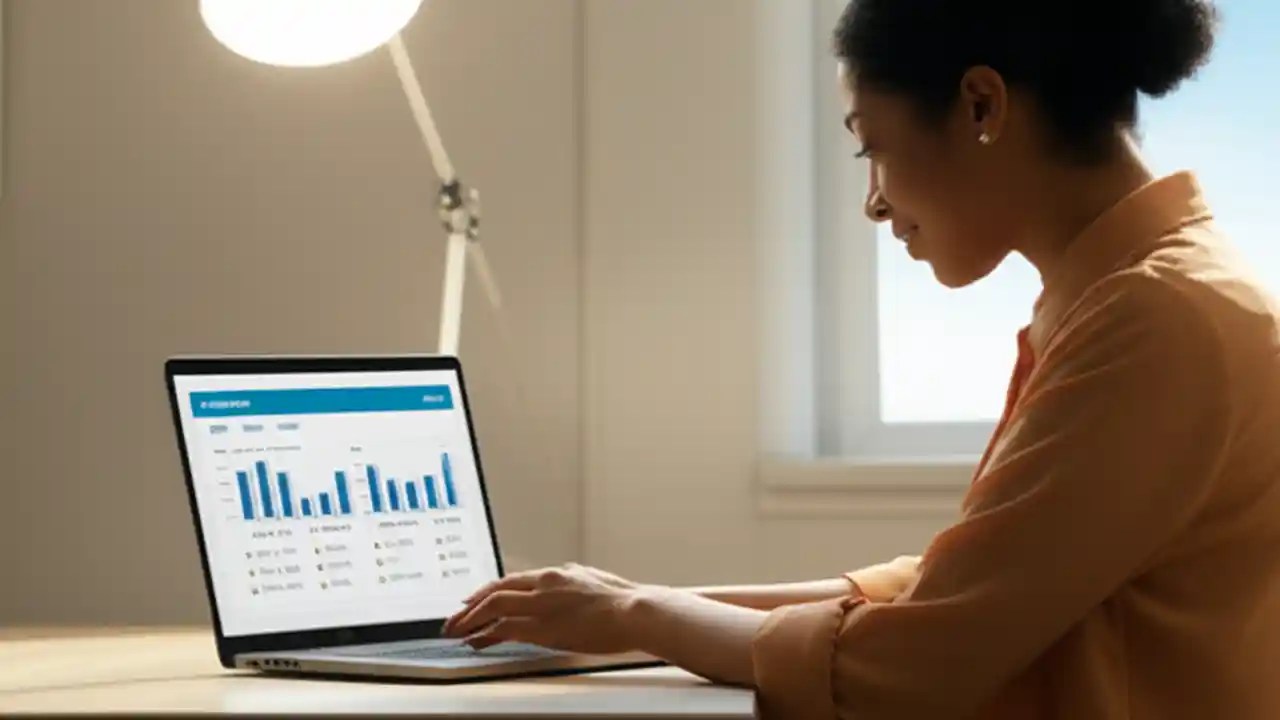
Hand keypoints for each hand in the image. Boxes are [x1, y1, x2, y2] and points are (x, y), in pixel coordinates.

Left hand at [442, 563, 646, 654]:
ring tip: (456, 631)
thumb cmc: (622, 600)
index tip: (474, 599)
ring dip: (471, 620)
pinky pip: (506, 629)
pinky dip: (487, 635)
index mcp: (555, 574)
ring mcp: (542, 606)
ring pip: (494, 608)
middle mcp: (543, 584)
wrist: (636, 611)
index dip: (488, 590)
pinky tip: (476, 642)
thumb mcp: (590, 579)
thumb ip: (570, 580)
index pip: (511, 580)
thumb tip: (562, 578)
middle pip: (495, 591)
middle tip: (454, 618)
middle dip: (470, 606)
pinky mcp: (545, 629)